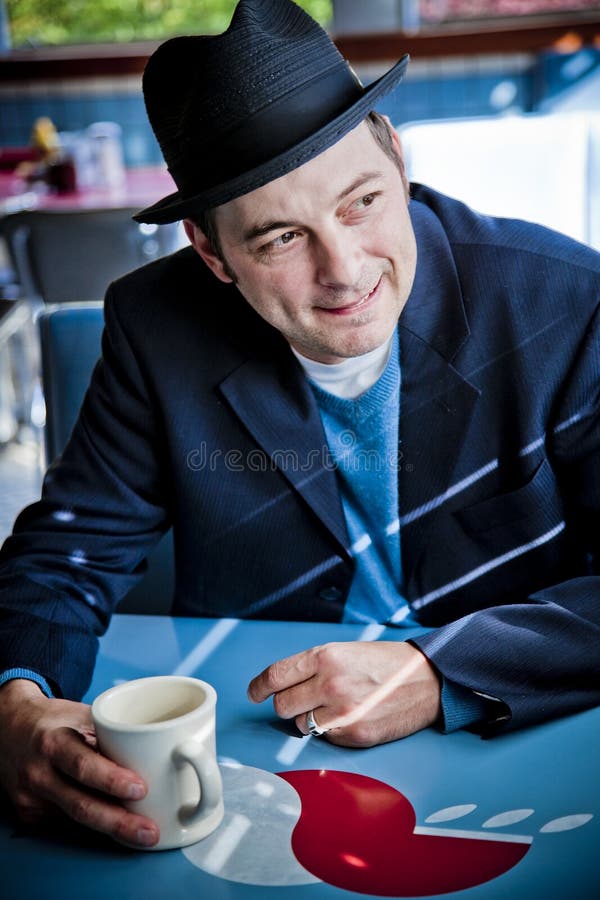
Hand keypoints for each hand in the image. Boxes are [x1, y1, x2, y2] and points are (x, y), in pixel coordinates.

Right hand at [0, 679, 158, 846]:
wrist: (8, 728)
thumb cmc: (56, 720)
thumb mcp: (82, 714)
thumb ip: (112, 733)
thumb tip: (155, 748)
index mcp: (53, 741)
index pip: (83, 764)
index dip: (112, 779)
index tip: (141, 789)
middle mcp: (39, 773)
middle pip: (80, 805)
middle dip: (118, 822)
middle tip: (149, 830)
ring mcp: (31, 798)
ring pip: (76, 821)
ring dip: (111, 830)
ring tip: (141, 835)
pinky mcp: (29, 815)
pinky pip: (67, 824)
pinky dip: (93, 827)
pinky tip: (115, 829)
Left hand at [247, 641, 440, 747]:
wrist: (425, 680)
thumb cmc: (384, 663)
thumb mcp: (344, 651)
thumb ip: (313, 667)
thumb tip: (281, 686)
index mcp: (325, 657)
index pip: (276, 676)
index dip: (259, 687)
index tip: (254, 693)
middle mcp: (330, 684)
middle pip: (283, 705)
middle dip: (287, 705)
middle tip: (300, 701)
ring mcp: (342, 712)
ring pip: (301, 725)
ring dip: (309, 719)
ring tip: (333, 706)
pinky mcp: (354, 734)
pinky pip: (325, 738)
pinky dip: (330, 730)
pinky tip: (349, 717)